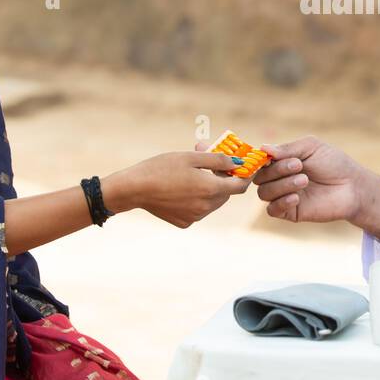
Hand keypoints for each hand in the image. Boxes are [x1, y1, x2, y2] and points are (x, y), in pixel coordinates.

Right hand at [105, 152, 249, 227]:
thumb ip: (217, 160)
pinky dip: (197, 198)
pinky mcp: (185, 222)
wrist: (134, 189)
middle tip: (212, 162)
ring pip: (213, 202)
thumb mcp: (191, 157)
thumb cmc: (162, 168)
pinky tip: (182, 187)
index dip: (245, 175)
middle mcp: (206, 207)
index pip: (240, 186)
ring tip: (194, 172)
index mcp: (211, 189)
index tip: (243, 165)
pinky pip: (199, 209)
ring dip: (211, 188)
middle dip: (223, 177)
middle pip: (226, 193)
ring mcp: (195, 217)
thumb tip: (238, 163)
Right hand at [249, 136, 379, 232]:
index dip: (263, 160)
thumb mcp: (311, 147)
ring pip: (264, 193)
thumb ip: (287, 149)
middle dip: (278, 170)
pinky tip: (297, 197)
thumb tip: (263, 148)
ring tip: (304, 180)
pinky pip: (272, 210)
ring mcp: (284, 196)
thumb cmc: (334, 163)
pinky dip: (281, 202)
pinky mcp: (291, 212)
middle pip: (260, 178)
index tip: (274, 156)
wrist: (353, 186)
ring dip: (282, 185)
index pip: (261, 162)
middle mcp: (280, 179)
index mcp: (282, 162)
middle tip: (299, 166)